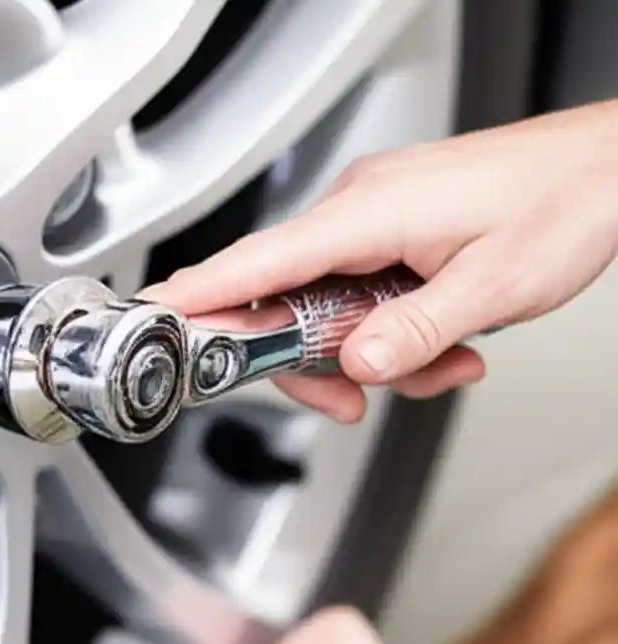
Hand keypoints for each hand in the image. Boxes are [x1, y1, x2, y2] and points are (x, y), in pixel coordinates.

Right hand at [142, 101, 617, 421]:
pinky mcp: (391, 231)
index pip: (257, 261)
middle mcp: (357, 210)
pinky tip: (445, 344)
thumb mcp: (495, 287)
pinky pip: (360, 292)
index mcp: (366, 212)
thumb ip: (414, 331)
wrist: (609, 166)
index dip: (198, 297)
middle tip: (352, 399)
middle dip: (314, 360)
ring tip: (440, 365)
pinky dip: (392, 329)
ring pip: (327, 305)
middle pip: (285, 299)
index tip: (151, 323)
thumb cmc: (564, 200)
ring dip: (372, 351)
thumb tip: (354, 365)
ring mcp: (372, 219)